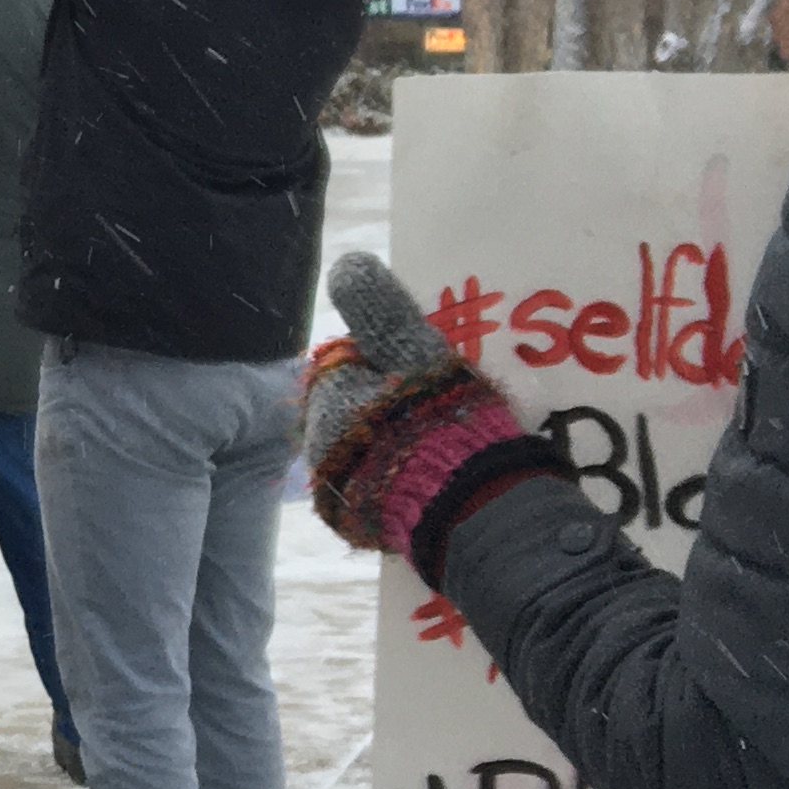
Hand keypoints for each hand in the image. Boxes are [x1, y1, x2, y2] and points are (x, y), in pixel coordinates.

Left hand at [300, 252, 561, 581]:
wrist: (468, 511)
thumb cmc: (442, 422)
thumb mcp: (415, 350)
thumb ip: (380, 306)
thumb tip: (347, 261)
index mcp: (326, 397)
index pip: (351, 363)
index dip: (394, 363)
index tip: (427, 372)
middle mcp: (320, 446)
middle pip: (357, 407)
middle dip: (393, 403)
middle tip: (441, 409)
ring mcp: (338, 491)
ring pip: (367, 449)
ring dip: (397, 442)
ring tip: (447, 443)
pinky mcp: (359, 526)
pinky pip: (377, 488)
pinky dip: (401, 479)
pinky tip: (436, 476)